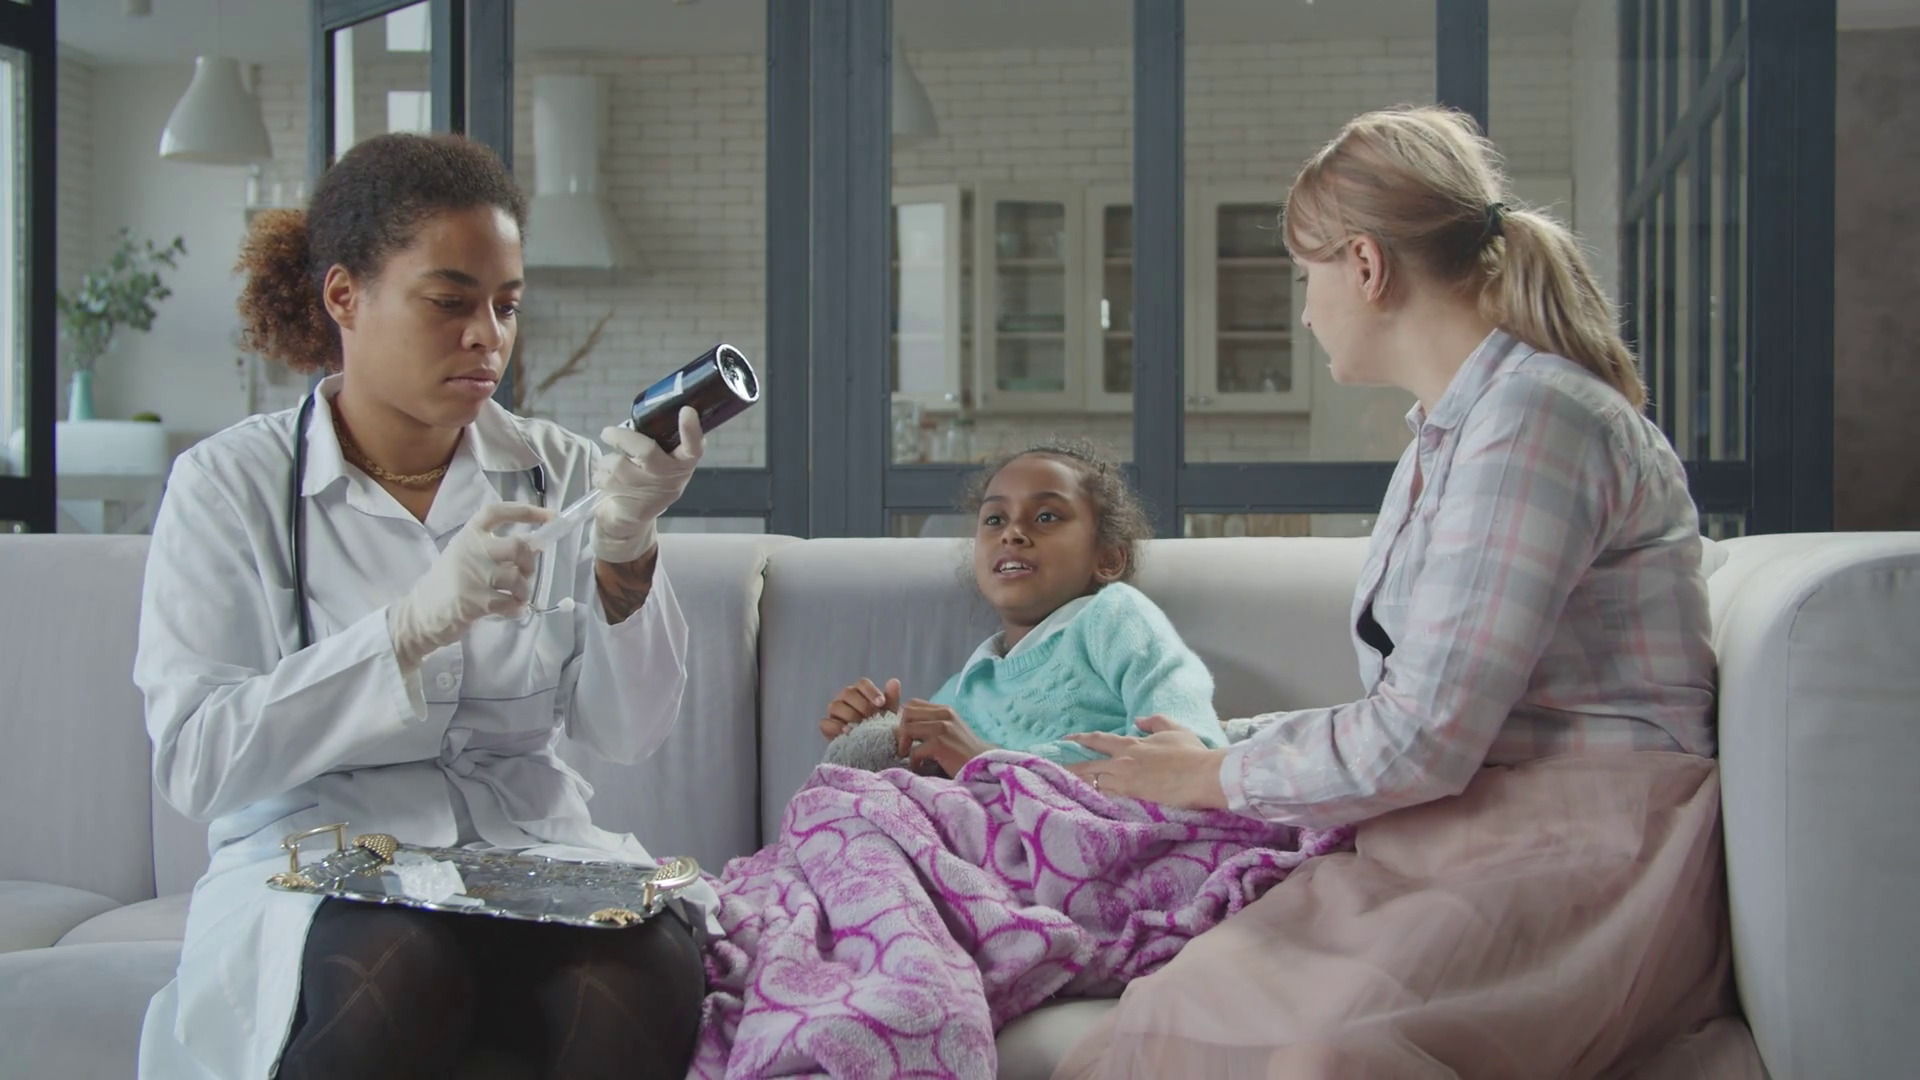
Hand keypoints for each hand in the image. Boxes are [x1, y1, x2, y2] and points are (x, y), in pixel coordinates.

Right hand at [386, 502, 552, 671]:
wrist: (419, 614)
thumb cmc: (447, 583)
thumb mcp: (465, 556)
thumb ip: (494, 549)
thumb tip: (535, 545)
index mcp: (468, 535)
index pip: (497, 512)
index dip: (526, 511)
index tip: (550, 516)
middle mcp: (471, 550)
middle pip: (518, 546)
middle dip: (530, 561)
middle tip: (526, 572)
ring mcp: (474, 576)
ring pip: (518, 579)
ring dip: (525, 591)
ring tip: (517, 597)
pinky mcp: (476, 601)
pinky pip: (512, 603)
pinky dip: (518, 609)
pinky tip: (512, 610)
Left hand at [594, 406, 703, 563]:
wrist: (632, 520)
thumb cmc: (649, 481)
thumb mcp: (662, 463)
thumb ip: (659, 444)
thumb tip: (640, 420)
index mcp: (683, 464)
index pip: (694, 447)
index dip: (691, 430)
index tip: (686, 411)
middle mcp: (669, 478)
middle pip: (646, 451)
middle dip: (621, 438)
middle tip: (607, 433)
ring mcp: (648, 492)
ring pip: (617, 464)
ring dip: (606, 462)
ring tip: (611, 467)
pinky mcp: (627, 504)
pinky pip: (603, 479)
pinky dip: (600, 476)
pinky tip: (609, 483)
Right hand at [821, 677, 901, 739]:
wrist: (873, 748)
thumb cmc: (880, 726)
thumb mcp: (888, 713)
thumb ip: (891, 698)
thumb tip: (894, 681)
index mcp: (860, 692)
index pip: (862, 684)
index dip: (871, 691)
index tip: (881, 703)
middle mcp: (845, 699)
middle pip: (848, 692)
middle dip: (862, 704)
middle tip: (872, 716)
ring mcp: (834, 712)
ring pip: (835, 706)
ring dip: (849, 714)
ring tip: (860, 725)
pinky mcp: (827, 727)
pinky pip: (826, 723)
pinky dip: (836, 727)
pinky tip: (848, 732)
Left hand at [895, 700, 996, 776]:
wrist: (984, 766)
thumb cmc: (965, 753)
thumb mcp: (951, 730)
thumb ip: (933, 724)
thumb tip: (906, 725)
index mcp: (945, 710)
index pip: (913, 704)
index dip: (905, 719)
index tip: (907, 736)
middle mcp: (944, 714)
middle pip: (907, 713)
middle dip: (901, 731)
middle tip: (905, 748)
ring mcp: (942, 728)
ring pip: (907, 729)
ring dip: (904, 746)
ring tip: (911, 758)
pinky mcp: (940, 744)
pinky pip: (914, 751)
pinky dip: (914, 762)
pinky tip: (921, 768)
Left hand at [1066, 715, 1231, 809]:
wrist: (1203, 776)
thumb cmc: (1192, 754)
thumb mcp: (1175, 730)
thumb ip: (1155, 721)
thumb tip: (1138, 720)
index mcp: (1131, 745)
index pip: (1098, 740)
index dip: (1080, 739)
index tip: (1065, 740)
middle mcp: (1122, 762)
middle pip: (1087, 766)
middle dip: (1067, 767)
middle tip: (1049, 769)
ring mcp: (1124, 782)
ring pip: (1091, 784)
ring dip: (1076, 785)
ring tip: (1058, 788)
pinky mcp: (1130, 799)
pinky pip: (1104, 799)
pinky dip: (1091, 800)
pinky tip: (1079, 803)